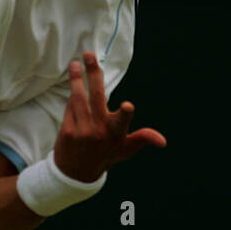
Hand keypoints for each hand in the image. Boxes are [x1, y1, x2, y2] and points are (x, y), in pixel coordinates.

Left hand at [54, 51, 166, 182]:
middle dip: (93, 74)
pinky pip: (70, 108)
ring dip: (77, 79)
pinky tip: (74, 87)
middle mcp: (99, 131)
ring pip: (78, 98)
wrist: (76, 174)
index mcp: (116, 133)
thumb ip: (143, 138)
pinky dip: (72, 98)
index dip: (125, 114)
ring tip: (75, 64)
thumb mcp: (126, 149)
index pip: (123, 121)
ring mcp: (82, 131)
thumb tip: (163, 141)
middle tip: (89, 55)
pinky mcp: (67, 131)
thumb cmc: (105, 156)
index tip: (127, 106)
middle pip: (96, 97)